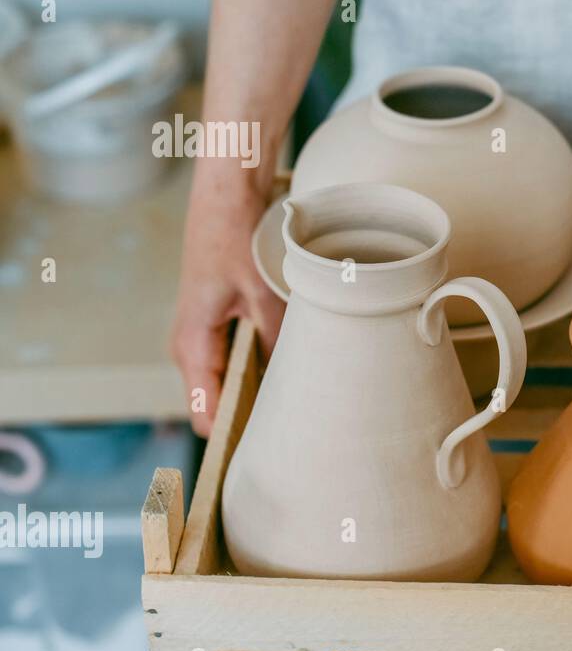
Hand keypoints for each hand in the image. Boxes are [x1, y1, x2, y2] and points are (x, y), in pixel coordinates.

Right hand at [170, 181, 284, 436]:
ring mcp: (205, 333)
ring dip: (259, 393)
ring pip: (230, 381)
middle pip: (218, 404)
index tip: (264, 458)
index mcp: (192, 346)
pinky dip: (261, 368)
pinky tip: (294, 370)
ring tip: (300, 410)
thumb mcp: (265, 293)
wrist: (227, 192)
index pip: (205, 415)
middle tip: (295, 438)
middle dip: (250, 421)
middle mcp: (191, 345)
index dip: (232, 440)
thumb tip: (300, 381)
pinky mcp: (220, 319)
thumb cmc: (236, 237)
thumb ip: (280, 339)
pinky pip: (237, 359)